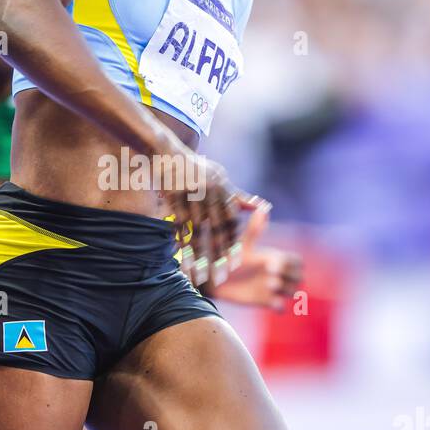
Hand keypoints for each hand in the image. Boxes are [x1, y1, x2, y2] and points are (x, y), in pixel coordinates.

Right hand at [157, 138, 262, 288]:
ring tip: (200, 276)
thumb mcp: (220, 177)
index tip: (233, 264)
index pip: (231, 221)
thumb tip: (261, 206)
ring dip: (199, 256)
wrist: (167, 152)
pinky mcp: (173, 198)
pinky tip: (183, 260)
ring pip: (196, 232)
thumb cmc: (197, 168)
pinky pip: (178, 227)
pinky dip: (181, 245)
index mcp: (223, 189)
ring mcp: (191, 196)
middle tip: (220, 278)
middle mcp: (210, 193)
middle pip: (216, 230)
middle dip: (218, 255)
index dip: (232, 244)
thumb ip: (238, 196)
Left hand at [207, 204, 302, 310]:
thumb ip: (255, 230)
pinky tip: (269, 302)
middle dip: (290, 277)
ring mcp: (271, 288)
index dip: (291, 263)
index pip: (297, 261)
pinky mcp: (265, 301)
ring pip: (293, 292)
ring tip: (269, 286)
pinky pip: (281, 307)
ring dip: (285, 290)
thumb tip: (263, 208)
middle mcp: (276, 274)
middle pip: (299, 277)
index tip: (273, 263)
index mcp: (274, 258)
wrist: (215, 279)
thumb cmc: (229, 258)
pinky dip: (278, 306)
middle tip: (271, 276)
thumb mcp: (243, 245)